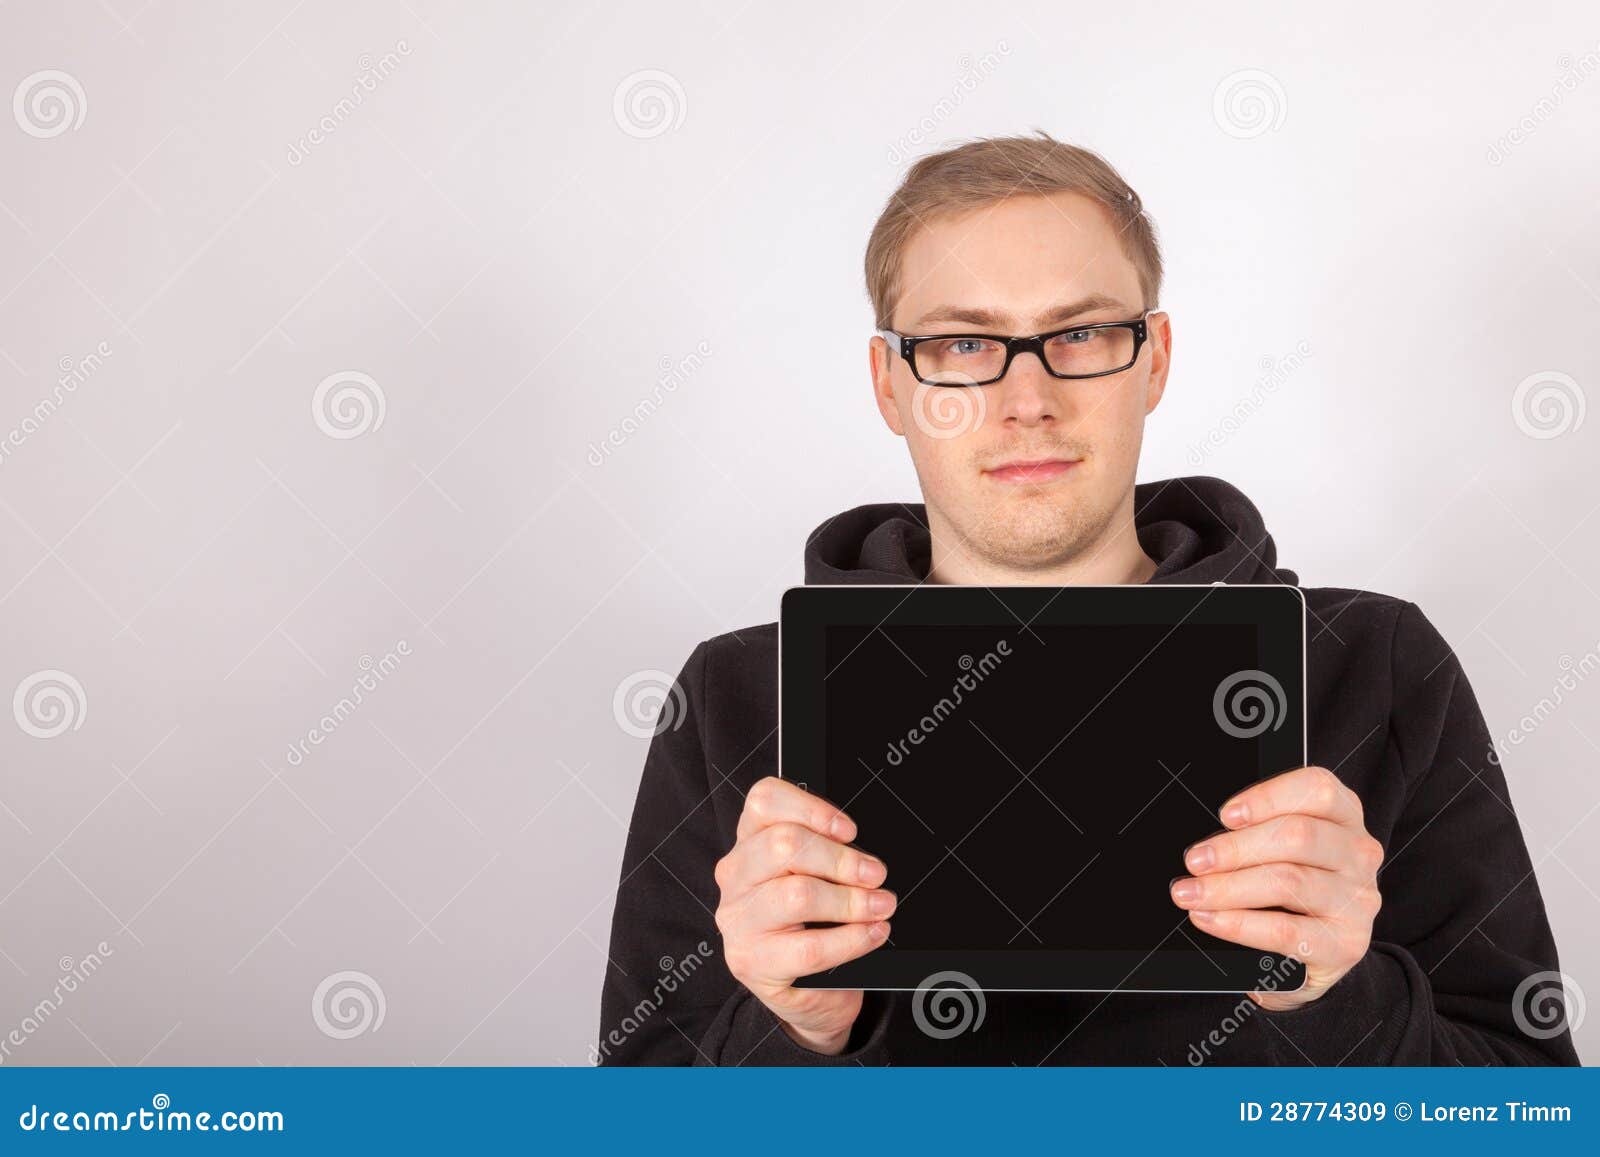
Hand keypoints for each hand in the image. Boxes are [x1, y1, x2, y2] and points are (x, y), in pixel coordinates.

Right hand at [713, 776, 894, 1053]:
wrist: (801, 986)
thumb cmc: (809, 921)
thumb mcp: (812, 875)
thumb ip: (824, 852)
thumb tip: (865, 853)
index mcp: (748, 840)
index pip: (764, 801)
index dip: (811, 809)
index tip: (849, 830)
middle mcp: (735, 875)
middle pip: (783, 845)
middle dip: (841, 859)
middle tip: (876, 874)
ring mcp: (738, 920)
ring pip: (796, 894)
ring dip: (850, 900)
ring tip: (881, 906)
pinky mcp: (752, 962)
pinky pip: (810, 948)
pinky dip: (851, 940)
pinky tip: (872, 934)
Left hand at [1167, 765, 1383, 1010]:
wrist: (1324, 946)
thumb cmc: (1295, 879)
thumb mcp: (1285, 844)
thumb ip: (1260, 829)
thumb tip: (1207, 846)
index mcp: (1344, 815)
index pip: (1317, 789)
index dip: (1268, 797)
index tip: (1227, 815)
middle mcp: (1358, 852)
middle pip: (1298, 836)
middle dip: (1236, 849)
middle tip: (1195, 861)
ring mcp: (1357, 899)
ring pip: (1289, 881)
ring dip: (1228, 887)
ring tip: (1190, 893)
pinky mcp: (1346, 942)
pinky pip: (1286, 931)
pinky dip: (1239, 924)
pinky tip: (1209, 918)